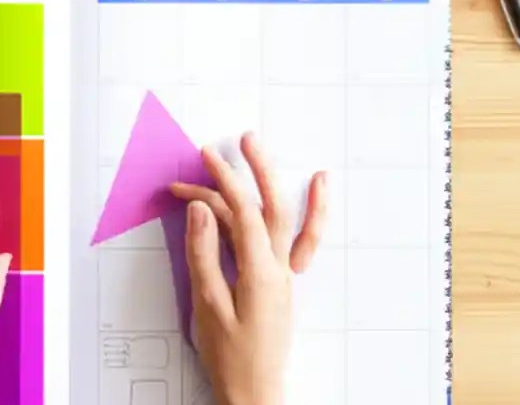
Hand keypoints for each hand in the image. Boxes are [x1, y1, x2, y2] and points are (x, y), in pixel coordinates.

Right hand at [170, 132, 326, 404]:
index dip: (221, 184)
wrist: (255, 391)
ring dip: (271, 184)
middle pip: (269, 207)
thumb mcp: (207, 306)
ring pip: (281, 219)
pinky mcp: (284, 282)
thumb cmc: (229, 356)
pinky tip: (318, 186)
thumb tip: (200, 209)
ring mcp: (285, 274)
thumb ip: (204, 255)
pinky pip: (304, 240)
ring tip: (259, 153)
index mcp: (259, 273)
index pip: (241, 213)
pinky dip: (313, 211)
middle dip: (255, 170)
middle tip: (240, 140)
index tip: (202, 162)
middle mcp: (279, 268)